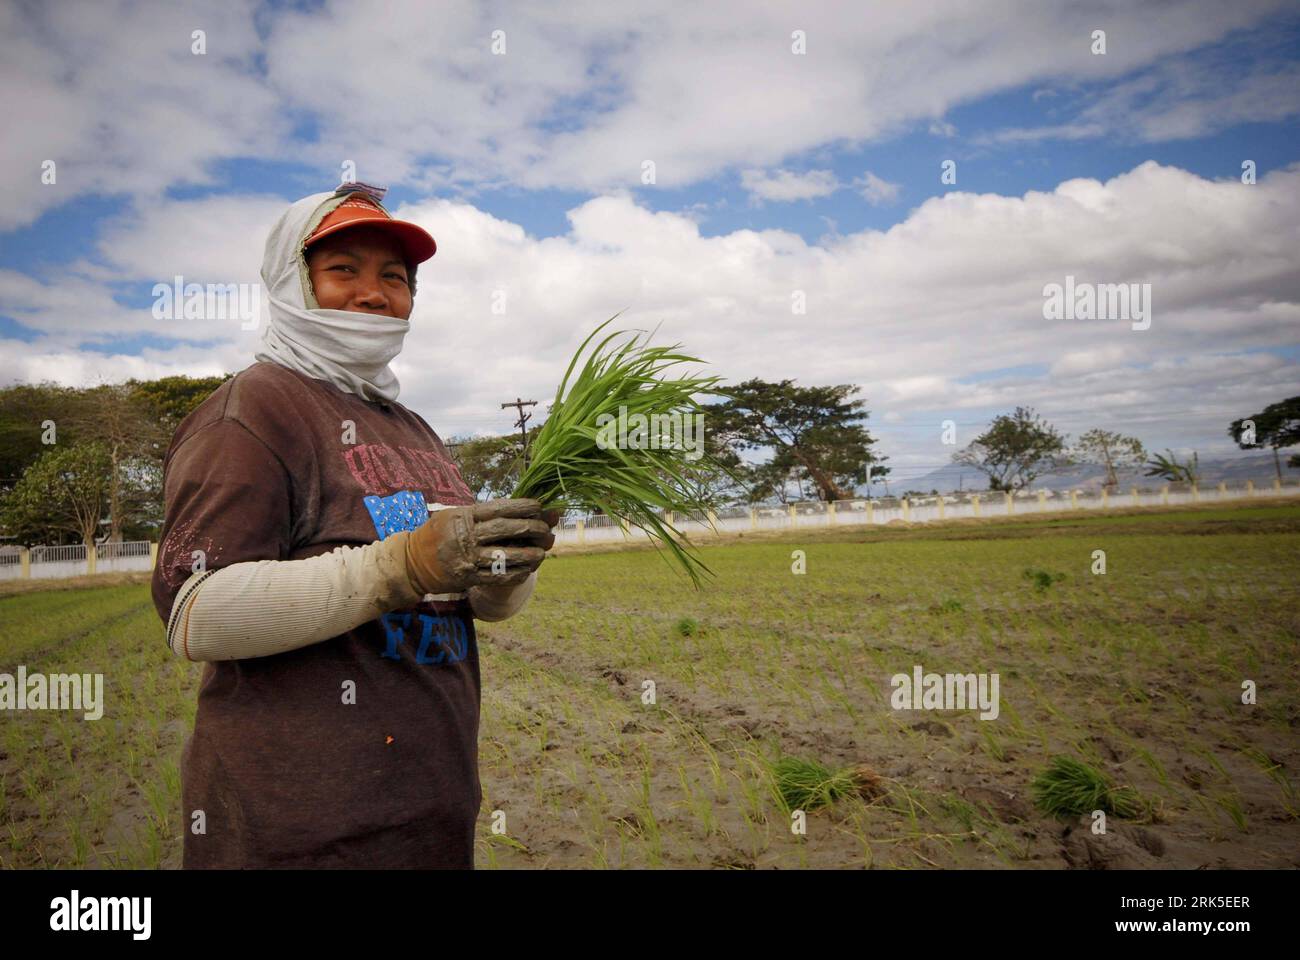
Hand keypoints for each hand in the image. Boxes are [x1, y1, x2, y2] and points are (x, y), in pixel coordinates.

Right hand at [402, 498, 553, 594]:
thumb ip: (483, 513)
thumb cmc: (438, 535)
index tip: (538, 505)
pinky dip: (516, 573)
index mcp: (463, 516)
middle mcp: (466, 536)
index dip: (521, 506)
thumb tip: (515, 507)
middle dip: (529, 528)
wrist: (412, 563)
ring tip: (543, 552)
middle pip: (504, 529)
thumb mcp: (454, 516)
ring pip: (504, 555)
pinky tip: (528, 569)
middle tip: (546, 528)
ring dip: (527, 554)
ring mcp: (467, 558)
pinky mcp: (468, 577)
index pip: (498, 508)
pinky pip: (497, 577)